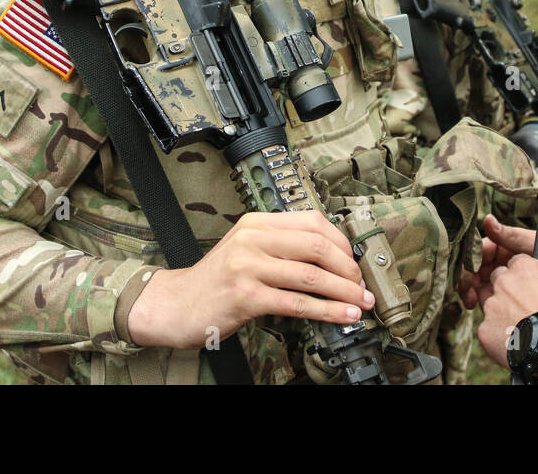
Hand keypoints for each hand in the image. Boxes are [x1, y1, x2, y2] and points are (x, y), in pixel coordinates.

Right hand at [127, 211, 372, 348]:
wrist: (175, 304)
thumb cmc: (216, 280)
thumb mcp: (246, 249)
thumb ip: (282, 246)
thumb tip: (332, 259)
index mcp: (257, 222)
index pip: (313, 221)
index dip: (342, 242)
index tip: (355, 261)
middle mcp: (253, 238)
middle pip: (317, 246)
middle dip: (349, 268)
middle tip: (362, 286)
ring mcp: (248, 266)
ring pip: (311, 275)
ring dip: (344, 292)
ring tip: (360, 304)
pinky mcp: (246, 295)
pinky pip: (297, 302)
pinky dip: (326, 311)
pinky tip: (341, 316)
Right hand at [458, 213, 534, 309]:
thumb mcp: (531, 245)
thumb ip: (510, 236)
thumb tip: (488, 220)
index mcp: (504, 247)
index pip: (482, 249)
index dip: (475, 256)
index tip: (473, 266)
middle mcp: (499, 262)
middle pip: (475, 267)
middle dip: (468, 277)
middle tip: (468, 288)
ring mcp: (500, 280)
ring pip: (476, 283)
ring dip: (469, 290)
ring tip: (470, 300)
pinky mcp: (502, 297)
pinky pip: (485, 297)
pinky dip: (478, 301)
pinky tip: (474, 305)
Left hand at [476, 257, 537, 375]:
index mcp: (525, 268)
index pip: (515, 263)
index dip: (522, 276)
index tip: (531, 287)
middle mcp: (504, 282)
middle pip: (497, 279)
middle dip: (506, 290)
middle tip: (523, 307)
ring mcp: (492, 306)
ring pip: (490, 304)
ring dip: (500, 312)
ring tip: (519, 327)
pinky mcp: (485, 329)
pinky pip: (487, 330)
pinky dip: (497, 335)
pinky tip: (513, 343)